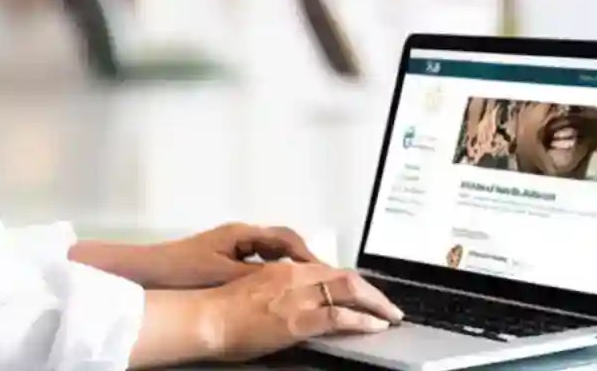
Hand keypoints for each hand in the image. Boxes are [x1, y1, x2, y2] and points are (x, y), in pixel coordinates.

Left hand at [144, 223, 319, 288]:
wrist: (149, 271)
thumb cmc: (182, 269)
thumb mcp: (223, 274)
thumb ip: (254, 274)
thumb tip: (287, 279)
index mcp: (242, 233)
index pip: (285, 238)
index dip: (307, 254)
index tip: (324, 270)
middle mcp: (240, 235)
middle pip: (281, 242)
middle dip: (302, 259)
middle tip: (322, 279)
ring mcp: (232, 246)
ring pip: (270, 253)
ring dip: (288, 266)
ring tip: (305, 285)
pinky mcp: (225, 258)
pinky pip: (258, 262)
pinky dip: (272, 272)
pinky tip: (276, 289)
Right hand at [204, 263, 403, 361]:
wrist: (206, 319)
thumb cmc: (222, 309)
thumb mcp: (256, 290)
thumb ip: (280, 291)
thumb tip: (297, 304)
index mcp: (284, 269)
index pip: (329, 270)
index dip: (352, 283)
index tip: (365, 294)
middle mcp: (295, 276)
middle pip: (346, 276)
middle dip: (372, 291)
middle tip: (388, 306)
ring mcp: (298, 297)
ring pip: (349, 290)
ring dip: (375, 304)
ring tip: (390, 316)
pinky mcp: (298, 320)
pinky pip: (339, 316)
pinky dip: (362, 320)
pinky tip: (375, 327)